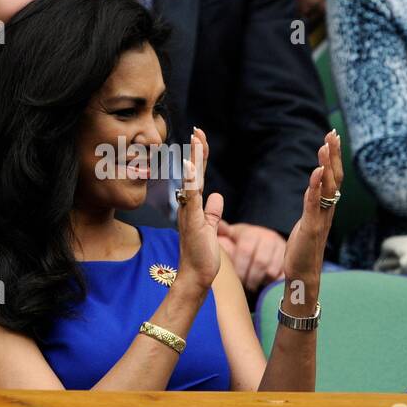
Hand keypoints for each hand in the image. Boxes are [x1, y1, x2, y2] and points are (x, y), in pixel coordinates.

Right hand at [176, 127, 224, 294]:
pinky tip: (190, 168)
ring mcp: (189, 213)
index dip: (201, 156)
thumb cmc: (202, 255)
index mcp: (195, 206)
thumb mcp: (210, 228)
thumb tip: (218, 198)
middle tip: (198, 130)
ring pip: (191, 182)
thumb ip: (213, 212)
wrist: (195, 275)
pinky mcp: (192, 222)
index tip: (200, 138)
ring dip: (194, 161)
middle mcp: (189, 207)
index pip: (199, 176)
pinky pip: (190, 199)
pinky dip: (190, 183)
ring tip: (195, 140)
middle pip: (194, 173)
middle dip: (197, 151)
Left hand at [219, 223, 286, 293]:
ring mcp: (281, 248)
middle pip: (260, 262)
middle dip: (251, 277)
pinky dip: (274, 282)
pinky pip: (283, 275)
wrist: (267, 241)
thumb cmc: (245, 241)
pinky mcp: (290, 259)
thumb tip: (216, 227)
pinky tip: (267, 284)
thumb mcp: (233, 235)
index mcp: (251, 233)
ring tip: (254, 285)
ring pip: (272, 270)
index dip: (240, 267)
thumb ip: (223, 233)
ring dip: (262, 281)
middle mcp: (268, 238)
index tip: (237, 277)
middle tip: (246, 285)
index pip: (245, 250)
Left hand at [282, 130, 343, 291]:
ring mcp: (321, 219)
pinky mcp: (311, 229)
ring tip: (324, 146)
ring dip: (326, 166)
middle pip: (333, 178)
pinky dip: (315, 188)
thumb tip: (313, 188)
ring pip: (326, 188)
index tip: (332, 136)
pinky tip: (316, 173)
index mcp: (325, 208)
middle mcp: (327, 211)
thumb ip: (311, 204)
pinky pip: (314, 205)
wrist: (303, 275)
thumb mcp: (307, 221)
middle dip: (333, 155)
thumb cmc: (303, 250)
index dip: (333, 157)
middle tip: (332, 133)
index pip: (332, 177)